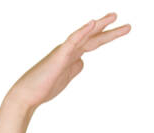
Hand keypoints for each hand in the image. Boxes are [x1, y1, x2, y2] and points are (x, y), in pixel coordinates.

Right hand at [8, 13, 130, 110]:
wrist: (27, 95)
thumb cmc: (43, 87)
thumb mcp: (65, 78)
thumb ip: (74, 69)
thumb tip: (82, 62)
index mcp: (71, 56)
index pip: (92, 43)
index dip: (106, 36)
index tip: (119, 30)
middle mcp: (68, 51)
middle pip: (92, 37)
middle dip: (109, 30)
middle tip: (127, 25)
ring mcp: (64, 52)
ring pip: (85, 36)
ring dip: (100, 26)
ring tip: (114, 17)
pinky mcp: (59, 57)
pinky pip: (72, 41)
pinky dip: (82, 31)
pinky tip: (92, 23)